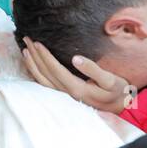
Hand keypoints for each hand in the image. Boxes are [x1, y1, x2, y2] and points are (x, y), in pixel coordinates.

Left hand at [21, 37, 135, 112]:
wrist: (121, 108)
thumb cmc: (117, 91)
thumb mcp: (110, 80)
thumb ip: (93, 69)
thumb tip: (76, 58)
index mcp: (76, 88)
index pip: (55, 69)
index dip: (44, 56)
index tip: (37, 42)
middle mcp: (67, 93)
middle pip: (45, 73)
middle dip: (34, 56)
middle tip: (26, 39)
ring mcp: (65, 95)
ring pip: (42, 80)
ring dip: (32, 65)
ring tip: (25, 50)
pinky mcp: (66, 95)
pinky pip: (46, 85)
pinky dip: (37, 74)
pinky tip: (33, 65)